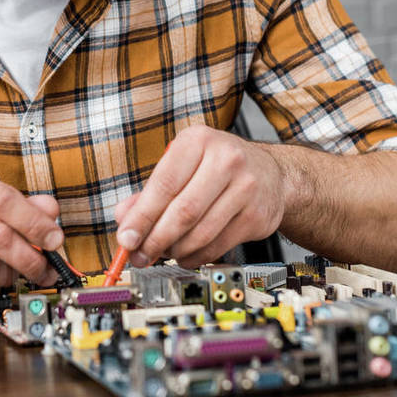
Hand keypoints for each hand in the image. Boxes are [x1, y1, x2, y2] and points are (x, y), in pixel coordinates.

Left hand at [113, 125, 284, 268]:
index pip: (164, 184)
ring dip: (175, 251)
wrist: (271, 173)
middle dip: (155, 239)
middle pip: (183, 211)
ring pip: (201, 232)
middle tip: (139, 255)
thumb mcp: (182, 165)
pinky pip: (218, 245)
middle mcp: (225, 160)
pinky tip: (185, 255)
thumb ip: (150, 191)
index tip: (126, 237)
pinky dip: (196, 256)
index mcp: (198, 141)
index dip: (142, 216)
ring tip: (162, 254)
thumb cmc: (217, 166)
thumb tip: (124, 219)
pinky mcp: (256, 216)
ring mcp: (245, 188)